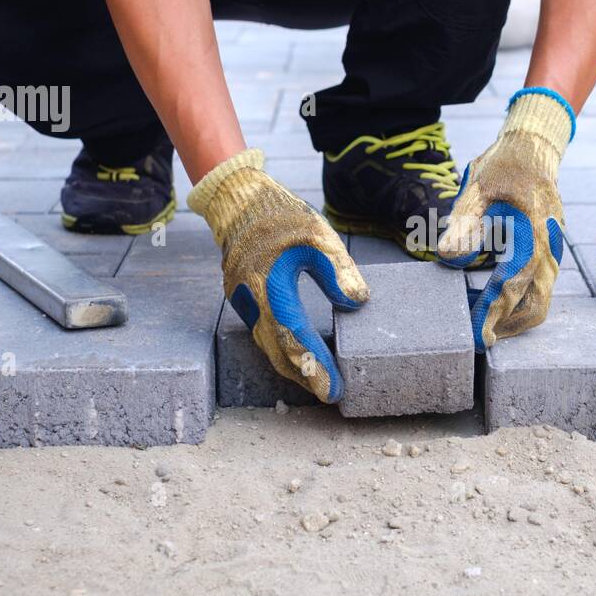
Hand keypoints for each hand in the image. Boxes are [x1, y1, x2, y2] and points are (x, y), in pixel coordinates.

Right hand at [189, 150, 368, 401]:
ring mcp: (244, 302)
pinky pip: (263, 333)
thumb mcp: (317, 235)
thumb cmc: (281, 216)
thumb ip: (338, 270)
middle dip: (305, 376)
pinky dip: (282, 349)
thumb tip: (357, 302)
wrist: (239, 201)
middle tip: (330, 394)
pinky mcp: (244, 298)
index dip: (316, 367)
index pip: (295, 338)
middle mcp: (252, 301)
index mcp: (270, 287)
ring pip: (268, 345)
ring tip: (318, 380)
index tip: (334, 389)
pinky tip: (298, 353)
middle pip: (279, 352)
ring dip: (292, 366)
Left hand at [437, 88, 574, 350]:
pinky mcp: (549, 253)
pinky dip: (519, 303)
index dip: (495, 312)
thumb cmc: (503, 165)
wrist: (535, 146)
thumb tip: (448, 257)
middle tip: (475, 337)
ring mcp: (554, 251)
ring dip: (513, 318)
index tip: (476, 334)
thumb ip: (464, 223)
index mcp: (533, 231)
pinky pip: (539, 288)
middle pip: (536, 304)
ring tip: (480, 323)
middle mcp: (550, 247)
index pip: (514, 283)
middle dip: (507, 326)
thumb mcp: (477, 187)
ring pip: (541, 300)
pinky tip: (492, 302)